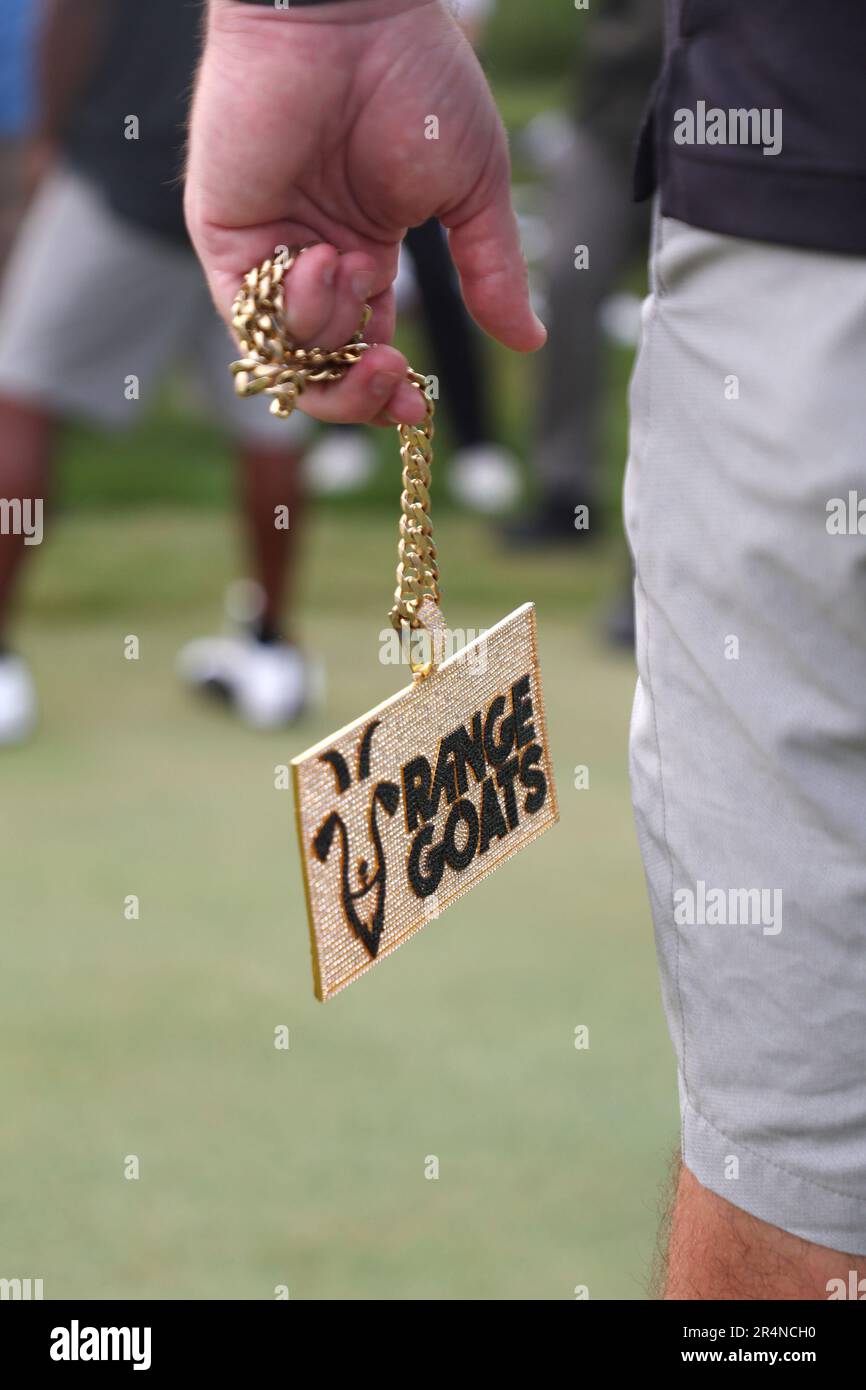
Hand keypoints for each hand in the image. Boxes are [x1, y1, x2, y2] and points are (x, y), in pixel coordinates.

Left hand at [185, 0, 544, 425]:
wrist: (352, 14)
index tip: (419, 408)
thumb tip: (529, 342)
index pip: (369, 347)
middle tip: (393, 379)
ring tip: (361, 276)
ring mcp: (266, 251)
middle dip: (357, 393)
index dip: (388, 391)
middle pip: (323, 369)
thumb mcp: (472, 191)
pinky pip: (249, 314)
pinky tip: (329, 262)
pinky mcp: (222, 234)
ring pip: (286, 355)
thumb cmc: (416, 79)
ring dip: (330, 343)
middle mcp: (313, 260)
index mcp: (368, 253)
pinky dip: (294, 313)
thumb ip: (492, 271)